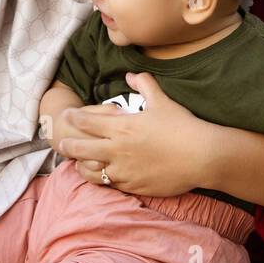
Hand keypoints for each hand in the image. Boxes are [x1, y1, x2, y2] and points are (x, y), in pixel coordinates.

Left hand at [58, 72, 210, 197]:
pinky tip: (102, 175)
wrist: (202, 157)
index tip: (66, 116)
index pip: (86, 122)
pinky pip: (110, 185)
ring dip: (82, 166)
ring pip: (91, 172)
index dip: (73, 119)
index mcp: (122, 127)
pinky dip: (102, 179)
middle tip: (61, 144)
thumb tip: (130, 75)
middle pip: (80, 150)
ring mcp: (124, 171)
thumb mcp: (162, 101)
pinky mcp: (133, 186)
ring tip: (79, 163)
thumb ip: (144, 85)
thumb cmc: (182, 126)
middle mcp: (117, 150)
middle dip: (68, 146)